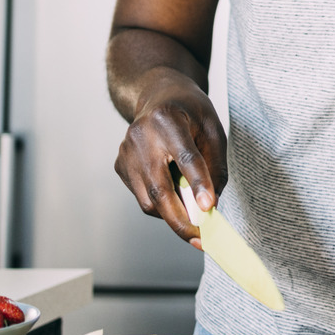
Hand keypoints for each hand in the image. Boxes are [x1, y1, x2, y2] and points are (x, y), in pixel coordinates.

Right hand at [112, 72, 228, 247]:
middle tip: (200, 238)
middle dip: (180, 220)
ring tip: (193, 213)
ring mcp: (125, 152)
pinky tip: (173, 190)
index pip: (185, 158)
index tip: (209, 208)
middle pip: (159, 188)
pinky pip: (142, 196)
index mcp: (167, 119)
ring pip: (148, 199)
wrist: (158, 95)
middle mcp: (140, 136)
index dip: (198, 184)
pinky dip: (161, 204)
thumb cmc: (190, 112)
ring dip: (172, 214)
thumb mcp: (213, 129)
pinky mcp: (119, 165)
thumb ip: (214, 165)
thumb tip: (211, 205)